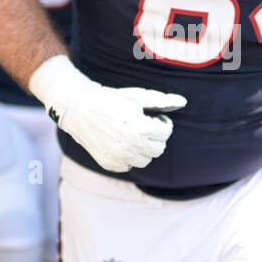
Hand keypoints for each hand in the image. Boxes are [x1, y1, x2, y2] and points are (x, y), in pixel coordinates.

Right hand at [29, 56, 185, 173]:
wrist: (79, 107)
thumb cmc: (111, 99)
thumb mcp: (137, 96)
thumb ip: (161, 101)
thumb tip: (183, 101)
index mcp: (142, 128)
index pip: (166, 133)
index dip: (163, 123)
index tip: (156, 118)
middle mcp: (132, 146)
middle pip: (158, 149)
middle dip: (156, 137)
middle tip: (146, 126)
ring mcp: (119, 157)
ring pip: (145, 160)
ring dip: (144, 149)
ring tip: (134, 135)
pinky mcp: (109, 163)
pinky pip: (128, 165)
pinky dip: (128, 157)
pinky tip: (121, 142)